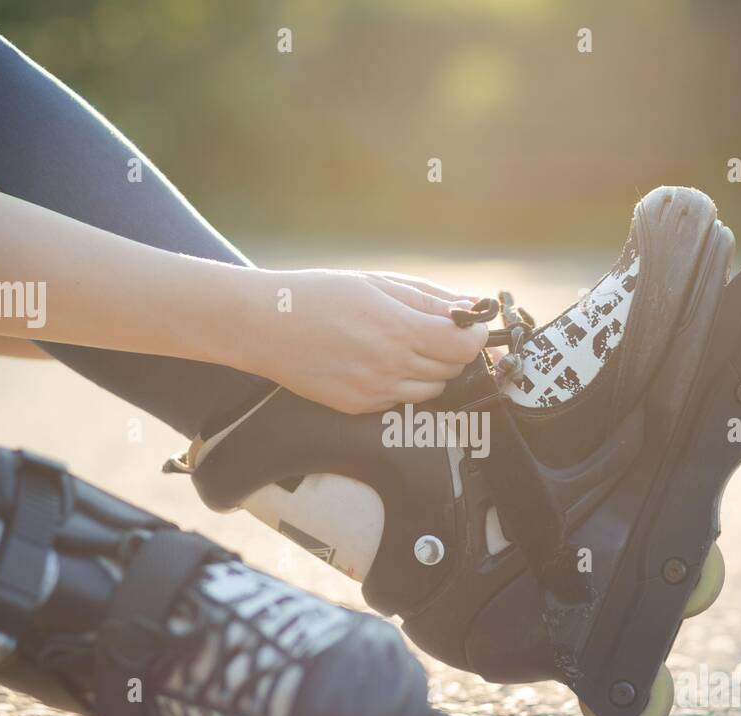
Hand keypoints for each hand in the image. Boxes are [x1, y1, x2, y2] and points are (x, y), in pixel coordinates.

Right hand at [247, 268, 489, 413]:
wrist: (266, 326)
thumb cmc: (319, 295)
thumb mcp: (377, 284)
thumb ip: (427, 299)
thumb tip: (468, 307)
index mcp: (400, 330)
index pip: (466, 346)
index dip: (474, 335)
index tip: (467, 324)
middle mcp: (392, 366)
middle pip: (453, 368)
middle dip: (452, 349)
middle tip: (433, 330)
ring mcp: (375, 391)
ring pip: (431, 390)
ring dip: (430, 369)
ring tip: (403, 345)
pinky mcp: (358, 407)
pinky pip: (400, 399)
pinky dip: (402, 383)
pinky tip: (378, 362)